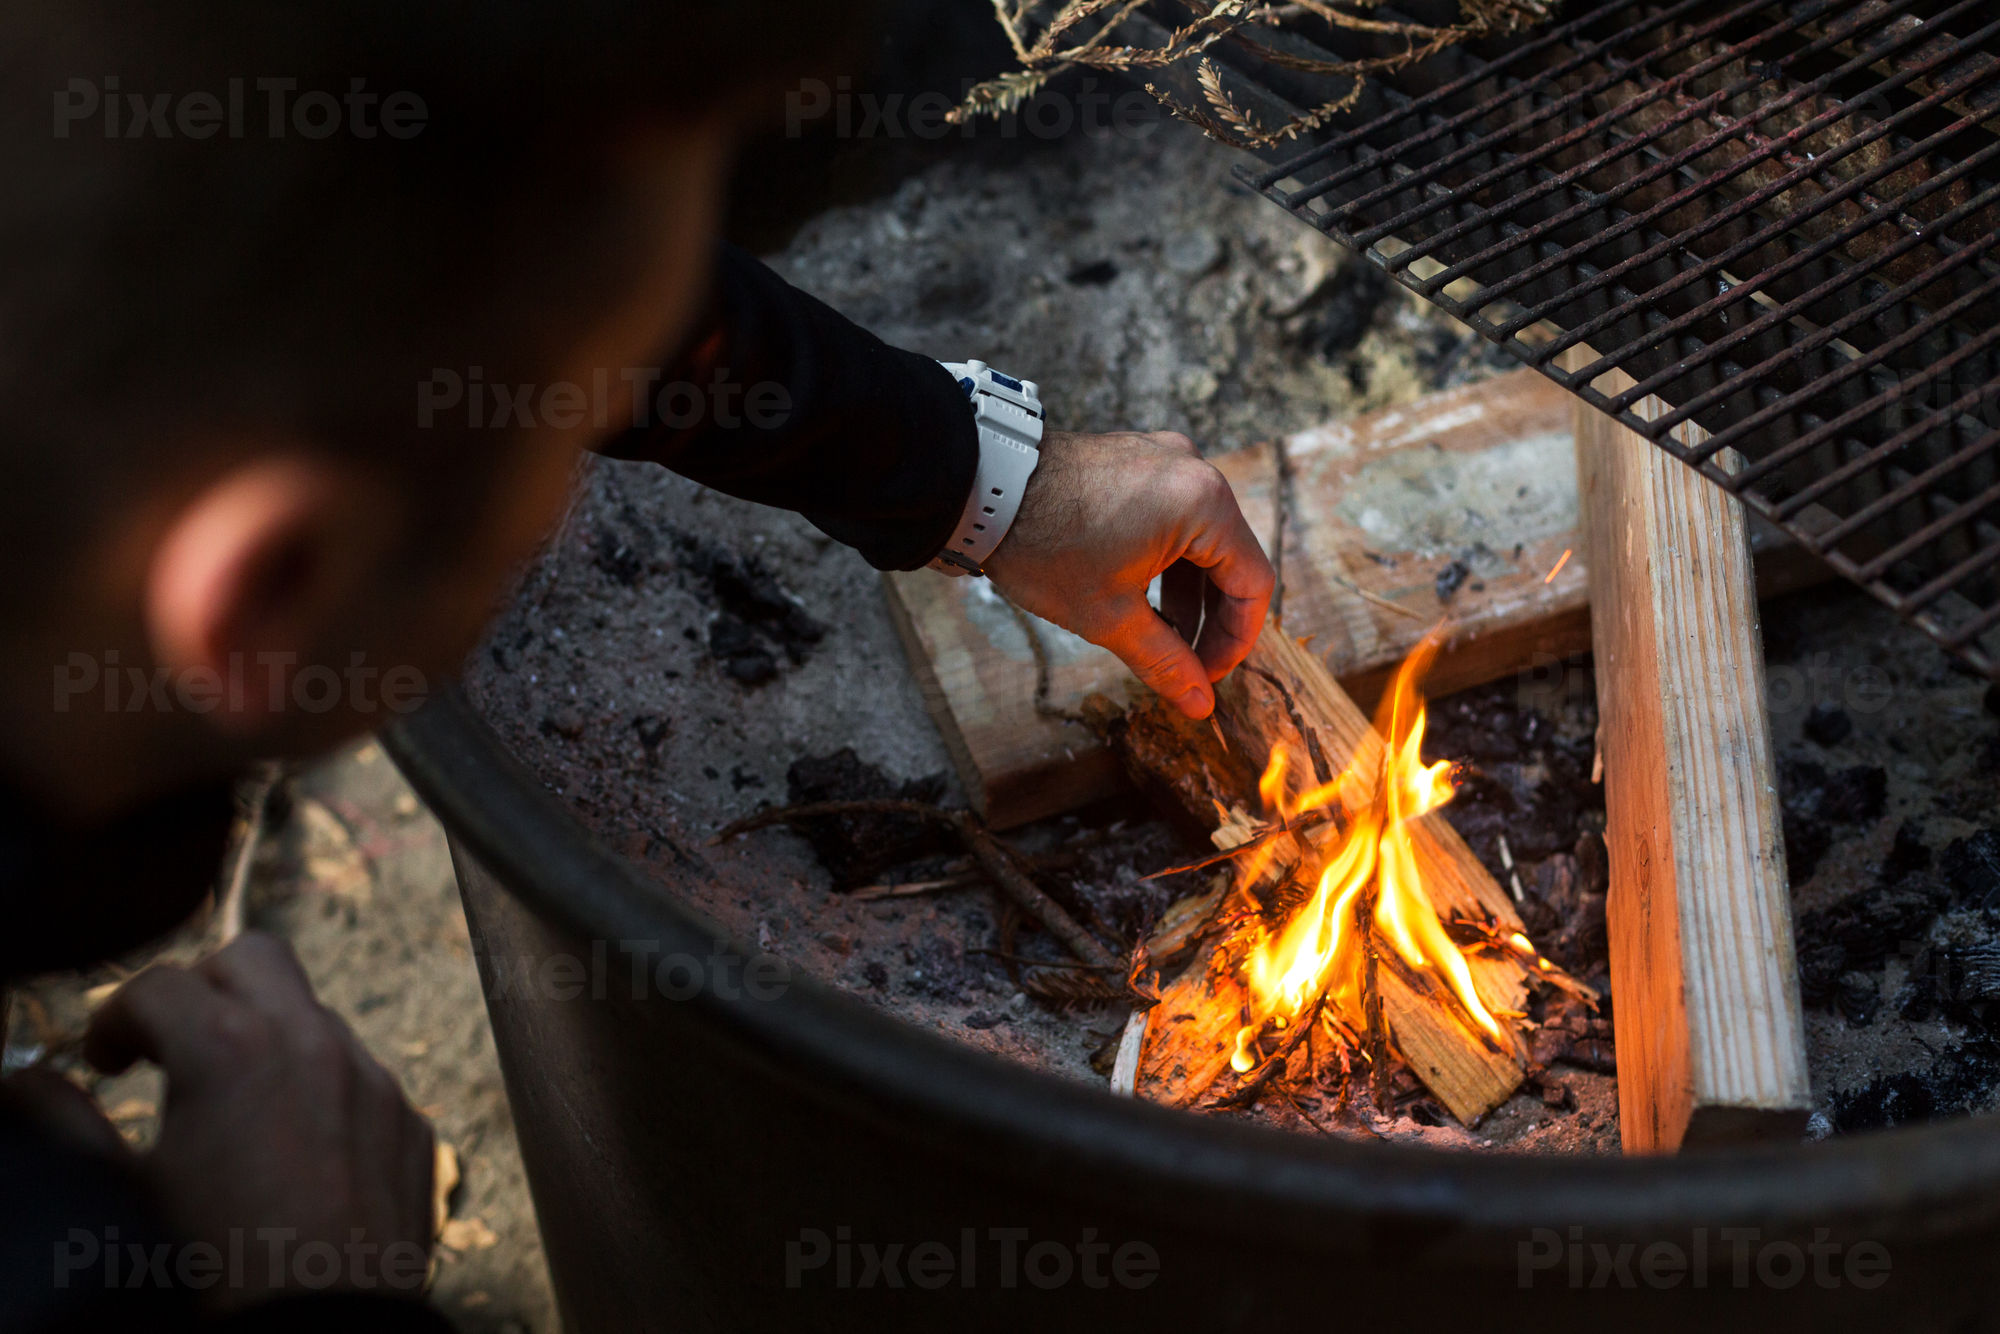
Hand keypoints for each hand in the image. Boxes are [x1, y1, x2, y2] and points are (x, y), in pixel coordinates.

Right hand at [78, 932, 435, 1308]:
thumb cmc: (213, 1274)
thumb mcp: (121, 1197)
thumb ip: (65, 1125)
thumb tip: (26, 1086)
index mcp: (232, 1048)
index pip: (160, 985)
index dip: (116, 1018)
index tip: (107, 1061)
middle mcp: (314, 1045)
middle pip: (253, 959)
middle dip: (205, 990)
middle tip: (174, 1048)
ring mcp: (373, 1080)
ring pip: (315, 1016)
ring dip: (269, 1038)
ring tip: (231, 1106)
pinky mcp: (410, 1122)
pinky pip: (362, 1076)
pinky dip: (322, 1090)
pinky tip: (293, 1150)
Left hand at [983, 430, 1274, 717]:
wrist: (980, 488)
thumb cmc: (1043, 546)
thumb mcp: (1109, 616)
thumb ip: (1165, 661)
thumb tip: (1200, 704)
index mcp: (1203, 504)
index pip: (1253, 584)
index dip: (1236, 641)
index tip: (1209, 677)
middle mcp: (1195, 470)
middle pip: (1230, 560)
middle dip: (1210, 620)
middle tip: (1187, 666)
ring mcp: (1165, 459)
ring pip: (1201, 540)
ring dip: (1187, 594)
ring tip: (1160, 639)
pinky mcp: (1137, 458)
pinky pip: (1173, 516)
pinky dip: (1167, 560)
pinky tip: (1141, 598)